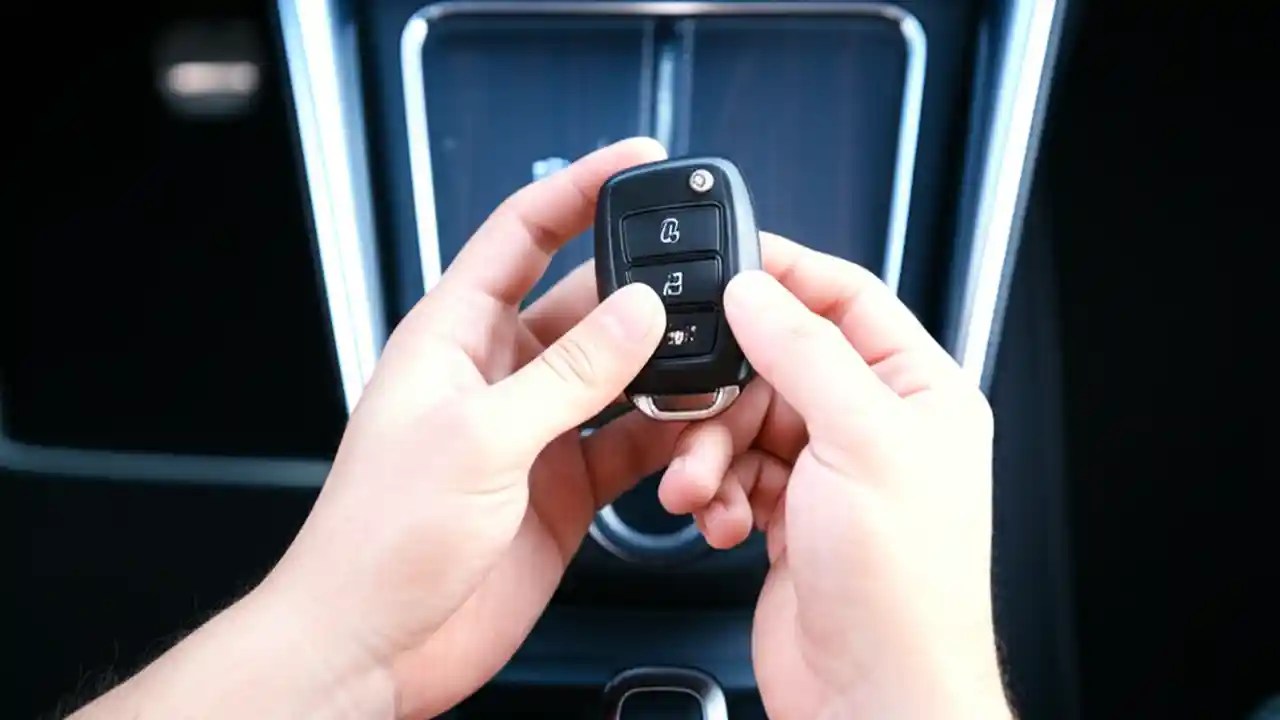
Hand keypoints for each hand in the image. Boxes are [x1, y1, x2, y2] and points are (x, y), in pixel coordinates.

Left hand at [72, 138, 686, 719]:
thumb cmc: (380, 539)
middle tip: (701, 283)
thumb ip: (569, 373)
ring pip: (615, 376)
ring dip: (660, 373)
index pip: (520, 234)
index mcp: (453, 336)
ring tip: (706, 367)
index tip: (635, 160)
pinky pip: (626, 443)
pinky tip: (689, 438)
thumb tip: (636, 310)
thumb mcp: (482, 437)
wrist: (375, 645)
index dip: (577, 189)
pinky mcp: (560, 485)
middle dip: (640, 290)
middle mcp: (495, 375)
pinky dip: (664, 440)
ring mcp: (531, 430)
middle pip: (583, 304)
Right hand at [659, 235, 1010, 718]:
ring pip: (746, 424)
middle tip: (700, 421)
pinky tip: (717, 519)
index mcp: (918, 392)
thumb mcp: (859, 440)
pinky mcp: (790, 517)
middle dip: (728, 397)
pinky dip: (714, 494)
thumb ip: (804, 352)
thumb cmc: (903, 590)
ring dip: (711, 454)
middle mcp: (877, 428)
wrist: (871, 697)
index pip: (849, 299)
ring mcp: (832, 475)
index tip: (729, 266)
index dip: (787, 276)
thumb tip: (757, 289)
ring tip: (701, 488)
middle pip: (779, 366)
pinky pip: (734, 475)